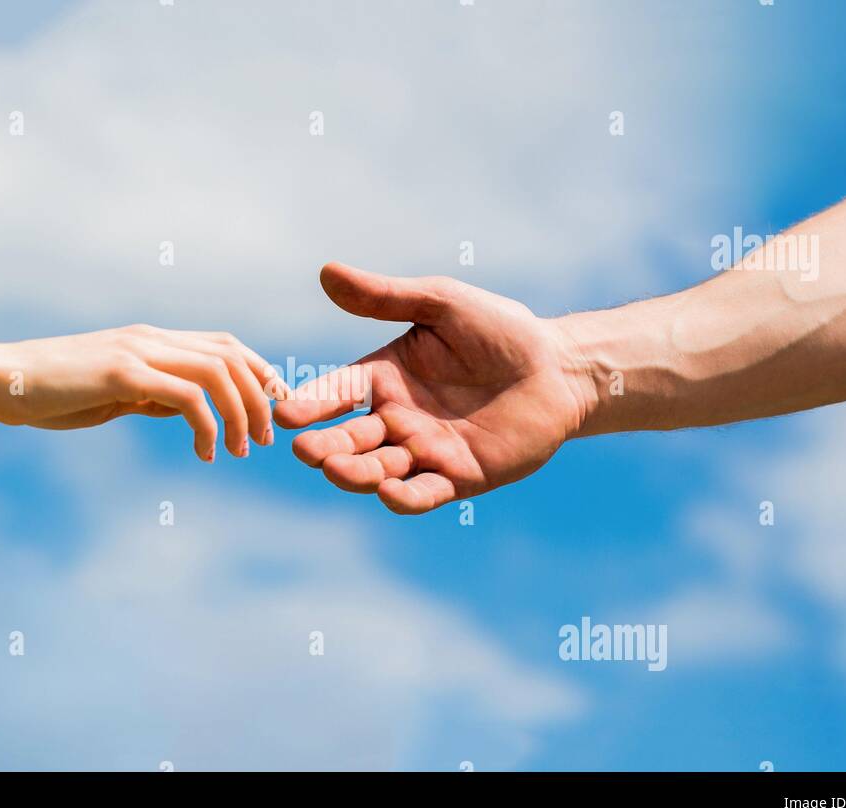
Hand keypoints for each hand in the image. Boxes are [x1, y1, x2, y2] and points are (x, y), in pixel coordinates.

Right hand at [0, 325, 284, 461]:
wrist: (3, 380)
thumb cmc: (52, 392)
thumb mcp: (114, 394)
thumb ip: (151, 395)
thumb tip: (186, 409)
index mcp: (151, 340)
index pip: (224, 344)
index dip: (259, 372)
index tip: (274, 407)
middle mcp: (151, 338)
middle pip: (231, 356)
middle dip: (258, 397)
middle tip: (265, 439)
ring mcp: (137, 351)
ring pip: (217, 373)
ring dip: (240, 413)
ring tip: (241, 450)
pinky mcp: (123, 373)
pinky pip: (187, 396)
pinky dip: (208, 426)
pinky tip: (204, 452)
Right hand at [273, 263, 590, 513]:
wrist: (560, 367)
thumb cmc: (500, 329)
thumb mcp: (441, 303)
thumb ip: (385, 297)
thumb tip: (327, 272)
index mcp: (385, 377)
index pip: (336, 392)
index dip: (311, 404)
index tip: (286, 413)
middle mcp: (396, 418)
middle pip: (349, 439)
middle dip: (325, 448)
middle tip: (305, 451)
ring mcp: (425, 451)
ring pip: (378, 470)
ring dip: (355, 473)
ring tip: (338, 470)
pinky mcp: (457, 477)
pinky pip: (424, 493)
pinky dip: (404, 497)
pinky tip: (390, 493)